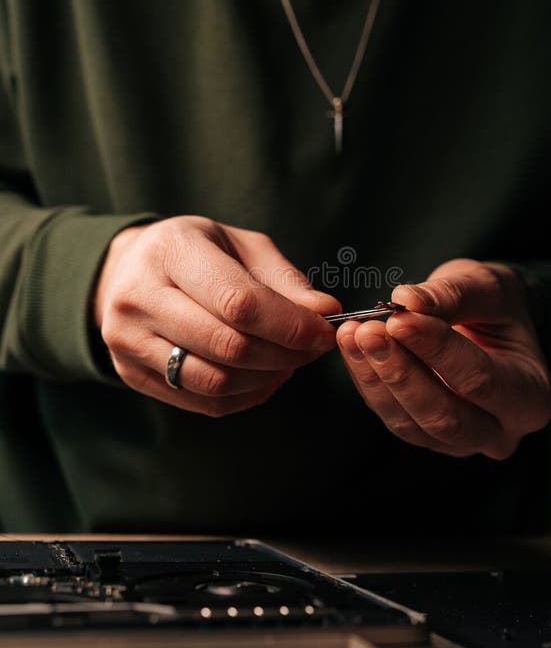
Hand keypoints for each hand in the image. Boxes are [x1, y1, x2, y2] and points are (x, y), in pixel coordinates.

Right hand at [94, 216, 339, 414]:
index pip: (237, 302)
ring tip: (289, 361)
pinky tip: (264, 376)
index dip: (290, 324)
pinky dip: (246, 396)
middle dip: (285, 354)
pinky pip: (203, 402)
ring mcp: (128, 341)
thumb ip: (283, 280)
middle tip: (313, 348)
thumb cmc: (195, 253)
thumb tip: (326, 312)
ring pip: (216, 382)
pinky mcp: (131, 374)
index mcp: (170, 251)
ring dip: (267, 378)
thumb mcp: (240, 246)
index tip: (325, 331)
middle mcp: (138, 297)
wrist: (126, 270)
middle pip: (228, 346)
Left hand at [336, 259, 550, 459]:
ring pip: (410, 423)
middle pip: (444, 416)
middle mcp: (499, 431)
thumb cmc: (494, 306)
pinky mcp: (425, 436)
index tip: (399, 319)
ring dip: (375, 377)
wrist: (487, 323)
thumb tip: (406, 301)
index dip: (436, 350)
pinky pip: (391, 415)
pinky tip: (352, 346)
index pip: (479, 379)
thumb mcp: (485, 288)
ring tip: (352, 333)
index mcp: (530, 396)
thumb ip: (451, 295)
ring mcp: (460, 442)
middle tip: (368, 331)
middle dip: (401, 372)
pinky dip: (368, 380)